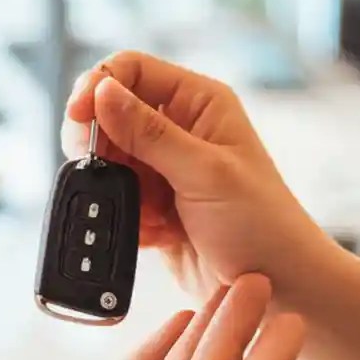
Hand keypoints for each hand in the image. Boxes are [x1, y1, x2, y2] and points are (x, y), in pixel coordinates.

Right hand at [63, 51, 339, 299]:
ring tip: (145, 213)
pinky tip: (156, 234)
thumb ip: (150, 133)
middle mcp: (180, 129)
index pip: (132, 69)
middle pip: (109, 114)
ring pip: (109, 161)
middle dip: (100, 145)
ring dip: (115, 189)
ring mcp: (165, 169)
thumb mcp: (205, 173)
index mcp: (199, 103)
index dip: (99, 86)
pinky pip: (117, 200)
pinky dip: (126, 218)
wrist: (281, 290)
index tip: (78, 117)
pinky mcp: (155, 206)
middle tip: (97, 169)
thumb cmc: (263, 226)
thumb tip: (102, 91)